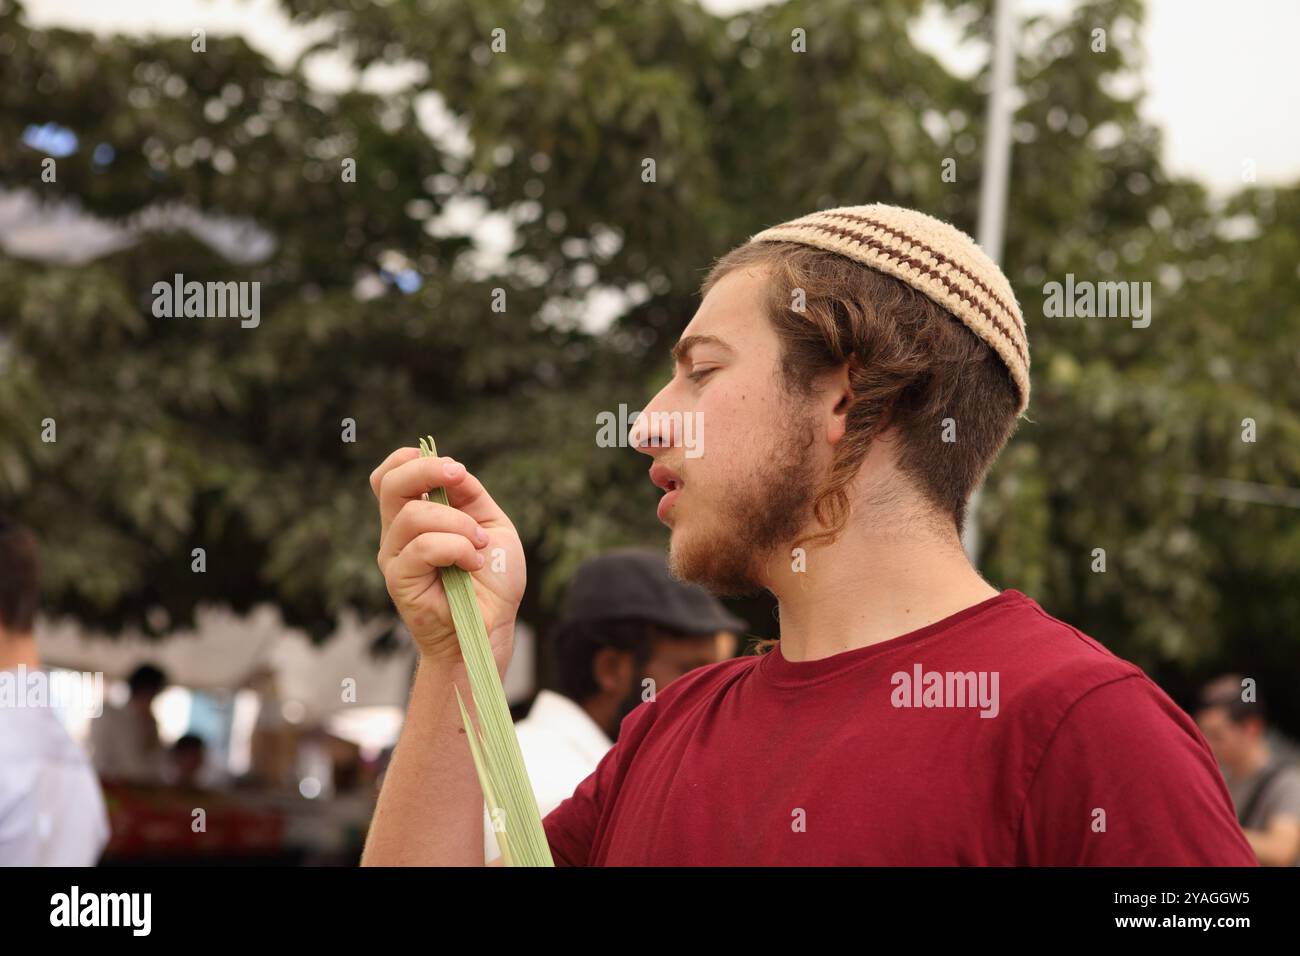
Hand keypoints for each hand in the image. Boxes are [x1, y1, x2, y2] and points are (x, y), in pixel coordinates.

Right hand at [370, 447, 524, 672]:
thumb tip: (453, 469)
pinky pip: (424, 547)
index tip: (451, 467)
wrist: (492, 628)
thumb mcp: (491, 526)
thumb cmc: (492, 582)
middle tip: (460, 476)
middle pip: (390, 483)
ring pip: (414, 514)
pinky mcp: (399, 580)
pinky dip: (457, 548)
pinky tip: (474, 562)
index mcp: (416, 516)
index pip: (391, 476)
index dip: (412, 460)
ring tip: (481, 545)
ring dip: (458, 523)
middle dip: (427, 469)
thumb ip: (471, 497)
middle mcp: (398, 533)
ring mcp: (395, 556)